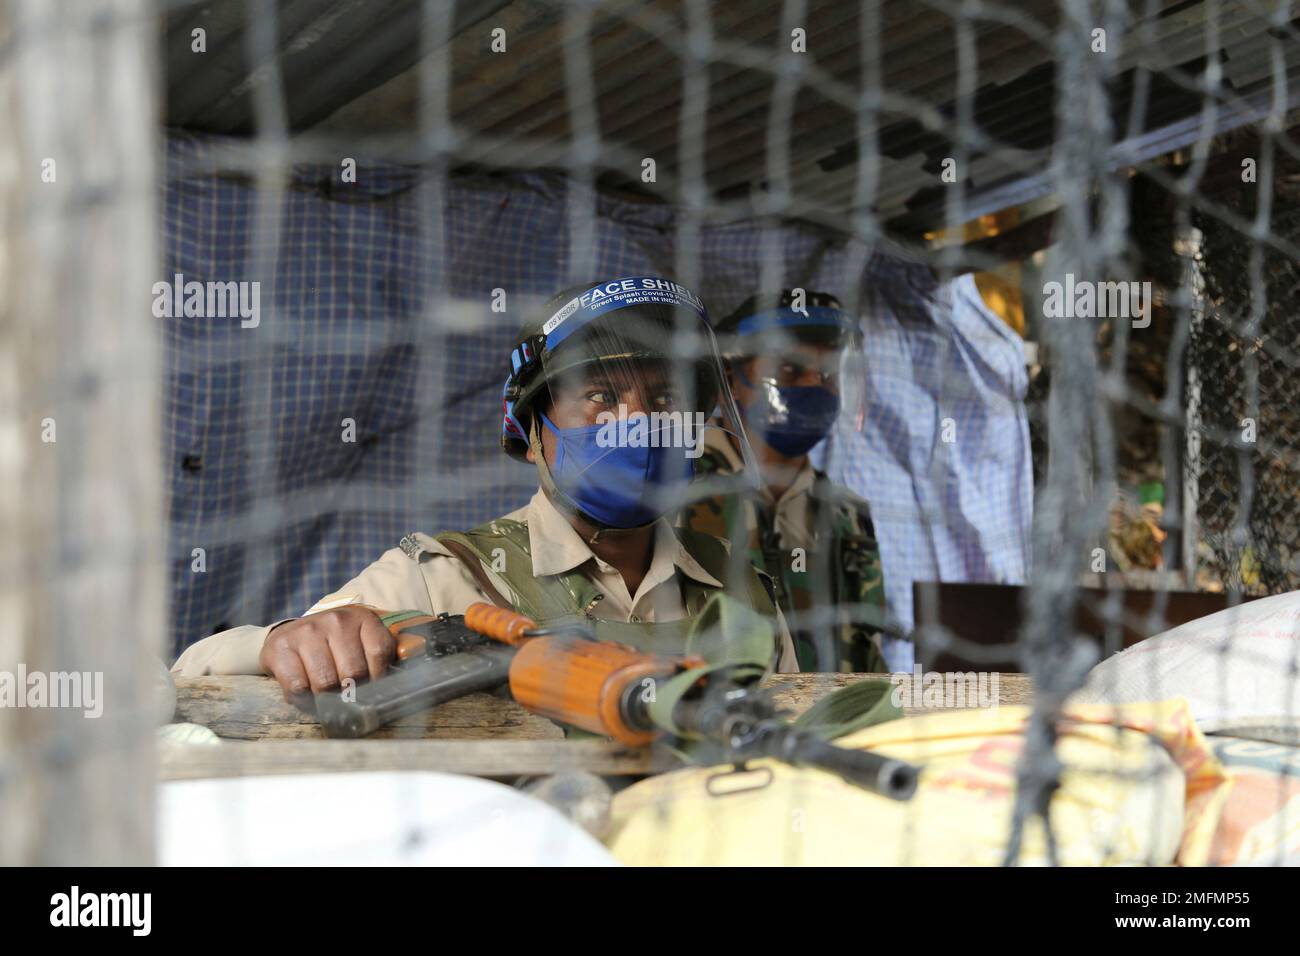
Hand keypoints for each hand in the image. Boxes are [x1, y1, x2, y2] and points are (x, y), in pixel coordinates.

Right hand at [259, 606, 395, 699]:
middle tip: (346, 696)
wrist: (291, 634)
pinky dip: (303, 699)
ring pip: (325, 683)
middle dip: (351, 692)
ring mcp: (307, 632)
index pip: (379, 653)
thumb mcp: (362, 641)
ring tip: (326, 697)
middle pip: (353, 673)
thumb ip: (383, 656)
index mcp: (362, 618)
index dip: (378, 678)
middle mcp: (335, 621)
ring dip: (326, 698)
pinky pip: (298, 687)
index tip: (372, 688)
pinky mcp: (281, 647)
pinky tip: (306, 694)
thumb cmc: (334, 645)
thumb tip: (399, 681)